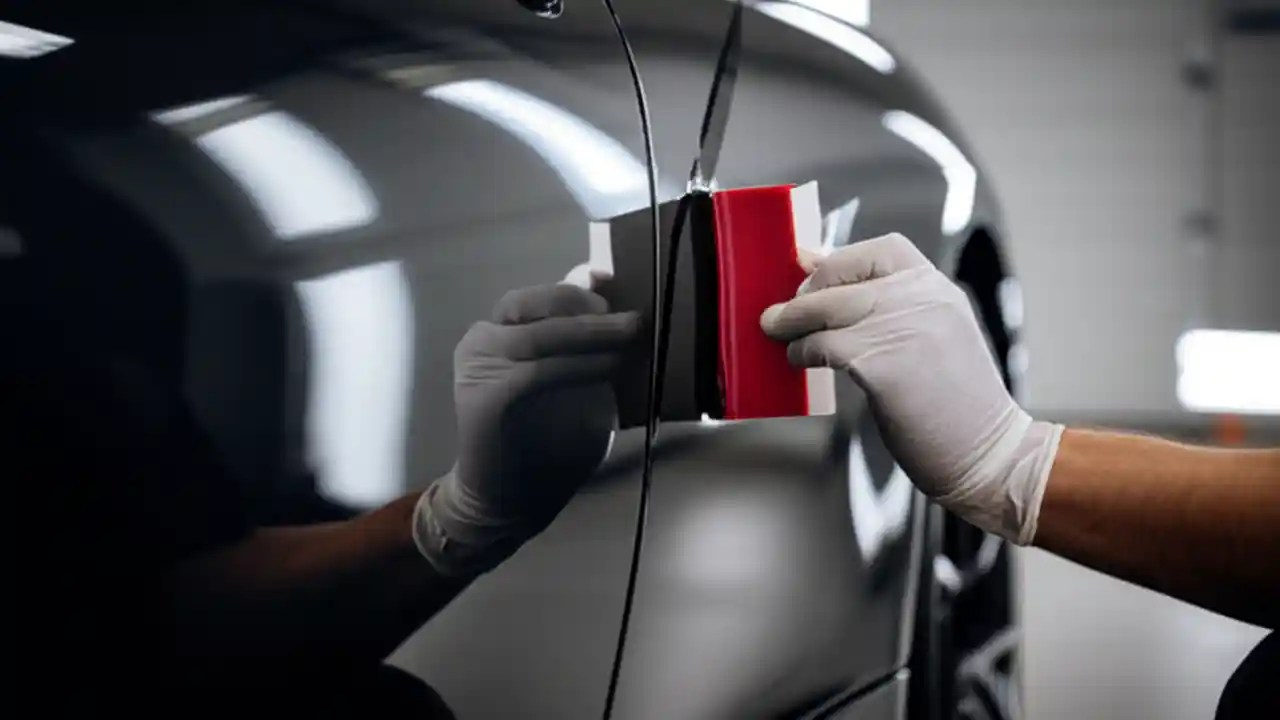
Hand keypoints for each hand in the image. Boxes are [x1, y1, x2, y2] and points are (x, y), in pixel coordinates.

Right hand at [414, 284, 639, 575]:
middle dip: (587, 306)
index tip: (618, 282)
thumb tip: (614, 299)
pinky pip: (538, 371)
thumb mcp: (579, 384)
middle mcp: (485, 340)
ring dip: (590, 332)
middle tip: (632, 317)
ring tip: (630, 333)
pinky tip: (610, 366)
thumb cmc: (549, 442)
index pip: (542, 296)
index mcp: (504, 332)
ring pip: (539, 335)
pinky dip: (579, 366)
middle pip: (535, 304)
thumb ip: (587, 344)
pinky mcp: (485, 397)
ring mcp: (480, 366)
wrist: (510, 500)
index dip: (580, 285)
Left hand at [760, 234, 1062, 543]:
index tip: (810, 276)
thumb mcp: (935, 338)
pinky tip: (800, 362)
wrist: (990, 454)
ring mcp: (905, 328)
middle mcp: (926, 299)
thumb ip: (891, 309)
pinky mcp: (883, 365)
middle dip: (803, 295)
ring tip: (781, 335)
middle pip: (844, 278)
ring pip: (827, 308)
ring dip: (793, 322)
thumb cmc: (957, 405)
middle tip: (780, 314)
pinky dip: (803, 352)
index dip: (839, 261)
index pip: (883, 249)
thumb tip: (833, 284)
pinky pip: (824, 346)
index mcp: (940, 291)